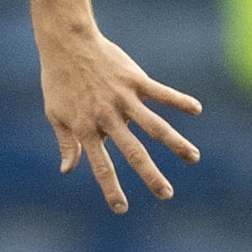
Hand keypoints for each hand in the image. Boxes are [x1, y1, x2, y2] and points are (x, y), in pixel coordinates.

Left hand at [40, 28, 201, 212]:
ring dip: (175, 143)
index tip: (122, 209)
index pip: (101, 166)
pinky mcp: (135, 80)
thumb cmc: (59, 79)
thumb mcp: (55, 113)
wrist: (67, 42)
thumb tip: (67, 170)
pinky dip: (179, 100)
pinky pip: (161, 92)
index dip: (111, 188)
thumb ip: (66, 142)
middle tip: (166, 194)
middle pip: (133, 152)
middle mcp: (107, 117)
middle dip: (150, 175)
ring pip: (154, 125)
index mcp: (86, 128)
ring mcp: (123, 98)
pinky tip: (196, 109)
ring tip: (193, 158)